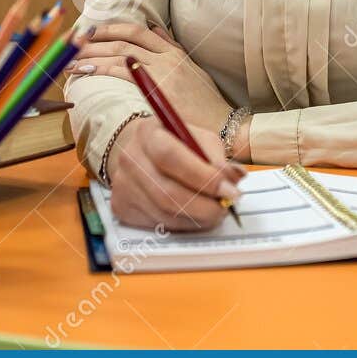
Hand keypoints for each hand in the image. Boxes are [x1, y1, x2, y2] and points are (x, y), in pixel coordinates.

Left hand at [68, 21, 232, 134]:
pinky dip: (100, 68)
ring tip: (70, 56)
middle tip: (72, 41)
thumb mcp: (191, 68)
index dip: (110, 28)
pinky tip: (84, 70)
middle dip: (94, 38)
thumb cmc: (206, 103)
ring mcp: (160, 70)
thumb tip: (155, 28)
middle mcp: (165, 56)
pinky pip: (120, 72)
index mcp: (173, 51)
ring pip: (118, 52)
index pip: (136, 30)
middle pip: (123, 38)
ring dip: (91, 52)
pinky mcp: (154, 87)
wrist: (223, 124)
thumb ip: (171, 48)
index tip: (91, 30)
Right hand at [105, 116, 245, 230]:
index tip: (230, 190)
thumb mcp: (199, 138)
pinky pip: (158, 224)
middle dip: (204, 206)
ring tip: (215, 210)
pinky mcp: (122, 207)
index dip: (203, 177)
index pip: (172, 157)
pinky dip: (184, 224)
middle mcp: (130, 159)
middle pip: (167, 193)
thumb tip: (234, 178)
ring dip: (198, 218)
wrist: (141, 151)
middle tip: (227, 207)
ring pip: (165, 214)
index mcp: (148, 133)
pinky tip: (194, 214)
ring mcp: (122, 185)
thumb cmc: (175, 143)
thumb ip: (217, 158)